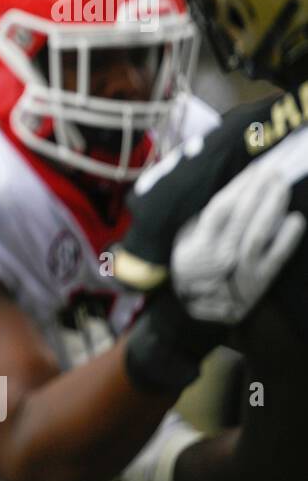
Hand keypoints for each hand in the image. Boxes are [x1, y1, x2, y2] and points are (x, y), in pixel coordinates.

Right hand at [171, 158, 305, 323]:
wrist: (194, 310)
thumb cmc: (191, 268)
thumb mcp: (185, 243)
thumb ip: (205, 223)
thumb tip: (232, 195)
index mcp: (199, 243)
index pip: (221, 208)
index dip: (239, 187)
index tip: (253, 170)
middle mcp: (220, 255)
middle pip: (242, 215)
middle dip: (258, 190)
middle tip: (272, 170)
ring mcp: (242, 269)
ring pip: (259, 232)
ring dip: (272, 206)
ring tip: (281, 186)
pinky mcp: (260, 281)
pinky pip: (276, 257)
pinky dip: (287, 239)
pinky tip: (296, 219)